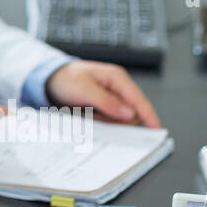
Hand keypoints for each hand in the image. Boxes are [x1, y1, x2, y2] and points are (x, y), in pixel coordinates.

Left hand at [45, 60, 160, 126]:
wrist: (50, 80)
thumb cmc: (66, 79)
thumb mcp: (84, 90)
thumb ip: (107, 102)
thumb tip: (129, 113)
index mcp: (117, 78)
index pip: (139, 99)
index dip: (149, 114)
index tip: (156, 129)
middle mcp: (118, 87)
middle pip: (133, 112)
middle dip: (118, 120)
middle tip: (97, 115)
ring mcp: (112, 97)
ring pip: (122, 118)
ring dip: (108, 121)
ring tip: (90, 112)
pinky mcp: (105, 106)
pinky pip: (112, 119)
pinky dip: (103, 121)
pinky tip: (90, 115)